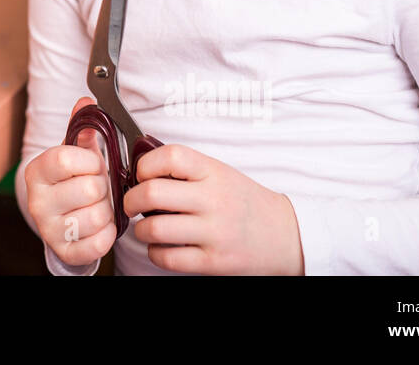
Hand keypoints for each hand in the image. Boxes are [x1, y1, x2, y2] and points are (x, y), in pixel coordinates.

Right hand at [24, 96, 115, 266]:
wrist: (62, 222)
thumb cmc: (72, 183)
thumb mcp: (76, 154)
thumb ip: (82, 128)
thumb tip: (87, 102)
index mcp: (37, 171)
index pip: (67, 159)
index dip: (90, 161)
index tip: (92, 165)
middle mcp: (36, 200)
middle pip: (89, 189)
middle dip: (103, 188)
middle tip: (98, 189)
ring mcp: (48, 229)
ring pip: (97, 217)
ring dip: (107, 212)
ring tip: (98, 207)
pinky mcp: (64, 252)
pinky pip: (99, 243)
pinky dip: (108, 234)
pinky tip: (99, 226)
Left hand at [123, 143, 304, 274]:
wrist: (287, 236)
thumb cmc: (245, 202)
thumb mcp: (221, 173)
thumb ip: (188, 169)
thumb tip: (141, 170)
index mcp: (214, 172)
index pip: (169, 157)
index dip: (145, 165)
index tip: (142, 175)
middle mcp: (214, 200)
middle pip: (152, 193)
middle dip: (131, 199)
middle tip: (132, 204)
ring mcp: (214, 232)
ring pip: (154, 228)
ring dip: (141, 229)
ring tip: (147, 227)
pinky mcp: (213, 262)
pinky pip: (167, 257)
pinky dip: (154, 252)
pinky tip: (161, 246)